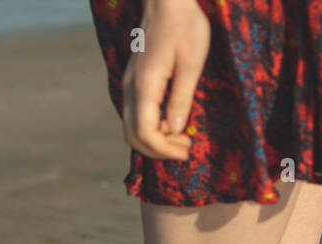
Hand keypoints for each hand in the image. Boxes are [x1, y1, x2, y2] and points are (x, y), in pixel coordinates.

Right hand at [121, 0, 209, 159]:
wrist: (166, 1)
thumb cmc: (184, 26)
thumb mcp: (192, 62)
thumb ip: (181, 98)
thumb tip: (175, 129)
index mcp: (145, 86)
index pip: (145, 132)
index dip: (164, 149)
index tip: (187, 150)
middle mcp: (131, 88)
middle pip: (133, 136)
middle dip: (158, 150)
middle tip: (185, 148)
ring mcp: (129, 85)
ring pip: (130, 128)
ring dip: (153, 140)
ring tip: (180, 137)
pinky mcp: (133, 82)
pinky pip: (134, 115)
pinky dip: (150, 127)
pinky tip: (171, 122)